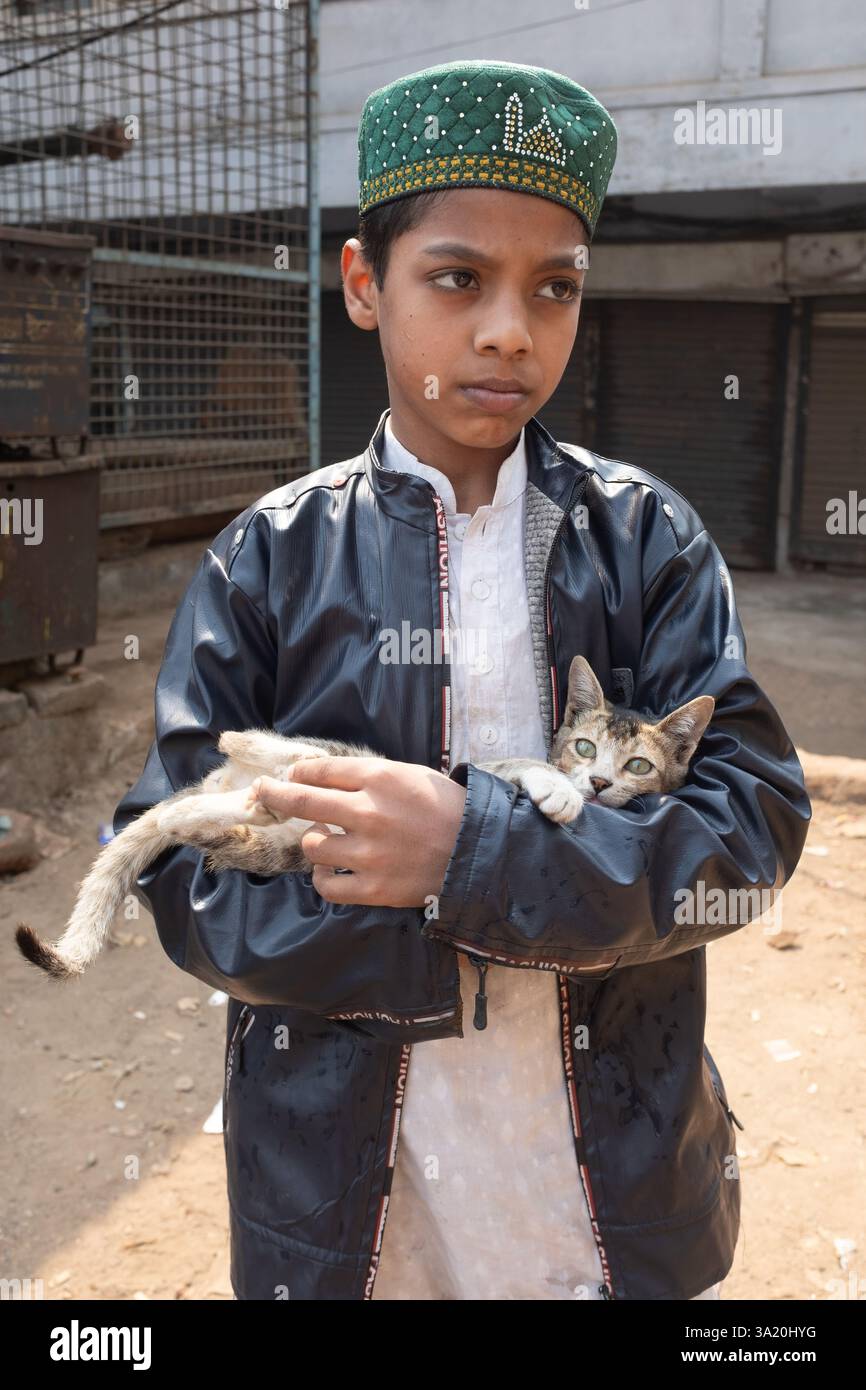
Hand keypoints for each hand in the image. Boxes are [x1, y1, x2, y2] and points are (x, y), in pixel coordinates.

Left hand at [249, 756, 467, 906]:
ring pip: (312, 845)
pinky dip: (323, 877)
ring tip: (331, 839)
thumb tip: (321, 775)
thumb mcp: (410, 775)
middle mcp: (369, 813)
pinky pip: (326, 885)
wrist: (479, 853)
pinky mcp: (374, 888)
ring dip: (315, 840)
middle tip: (261, 791)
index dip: (297, 772)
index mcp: (380, 779)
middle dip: (274, 794)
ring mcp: (369, 854)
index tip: (290, 776)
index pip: (320, 770)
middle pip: (302, 801)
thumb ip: (367, 776)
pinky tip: (331, 870)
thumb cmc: (445, 809)